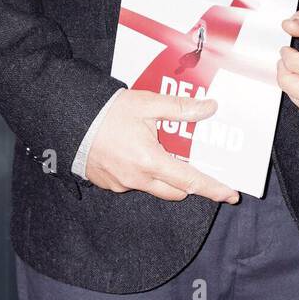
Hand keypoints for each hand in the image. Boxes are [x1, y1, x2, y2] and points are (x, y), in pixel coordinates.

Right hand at [85, 89, 240, 202]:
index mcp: (150, 161)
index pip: (190, 181)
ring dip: (164, 175)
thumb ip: (180, 109)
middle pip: (174, 190)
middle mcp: (137, 179)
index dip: (213, 189)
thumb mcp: (147, 104)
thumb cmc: (107, 112)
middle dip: (188, 182)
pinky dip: (142, 172)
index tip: (231, 195)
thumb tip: (210, 107)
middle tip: (195, 164)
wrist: (68, 118)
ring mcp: (121, 184)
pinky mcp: (108, 184)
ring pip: (153, 187)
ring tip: (163, 150)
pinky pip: (133, 183)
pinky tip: (136, 151)